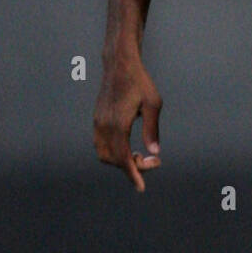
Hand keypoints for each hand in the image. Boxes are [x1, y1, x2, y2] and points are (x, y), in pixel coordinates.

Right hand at [93, 53, 162, 191]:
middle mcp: (104, 126)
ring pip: (104, 154)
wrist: (120, 65)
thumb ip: (152, 129)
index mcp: (118, 124)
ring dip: (120, 161)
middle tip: (152, 160)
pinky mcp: (97, 120)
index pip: (123, 158)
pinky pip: (101, 145)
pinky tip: (128, 147)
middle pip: (114, 160)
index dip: (133, 174)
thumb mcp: (153, 104)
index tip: (141, 188)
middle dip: (131, 167)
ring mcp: (98, 123)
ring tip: (139, 154)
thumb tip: (154, 152)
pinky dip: (113, 152)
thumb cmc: (140, 82)